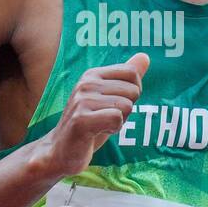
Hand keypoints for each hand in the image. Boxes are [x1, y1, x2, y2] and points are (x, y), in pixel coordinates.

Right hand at [34, 54, 149, 177]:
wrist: (62, 150)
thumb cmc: (90, 123)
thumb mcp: (109, 98)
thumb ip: (126, 77)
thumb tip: (145, 56)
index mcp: (92, 74)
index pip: (132, 73)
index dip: (132, 93)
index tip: (114, 105)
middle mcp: (86, 83)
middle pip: (133, 91)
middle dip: (126, 110)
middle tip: (104, 119)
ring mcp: (82, 101)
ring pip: (127, 106)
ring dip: (119, 122)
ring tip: (99, 126)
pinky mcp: (81, 120)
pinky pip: (117, 118)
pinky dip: (113, 129)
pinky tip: (97, 132)